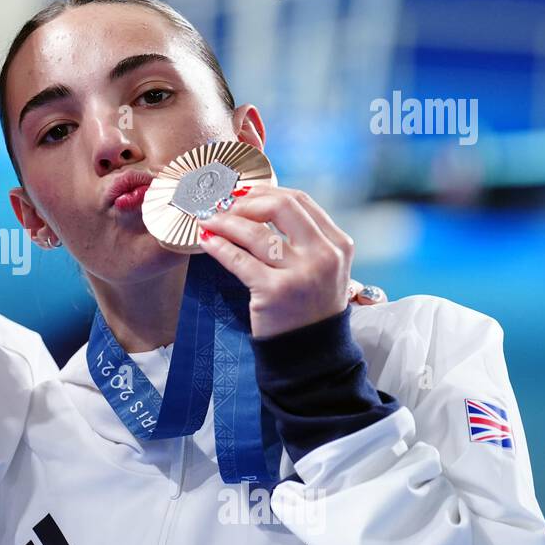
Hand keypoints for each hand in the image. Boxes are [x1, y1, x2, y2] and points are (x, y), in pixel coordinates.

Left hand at [197, 186, 353, 338]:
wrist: (311, 354)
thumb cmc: (309, 307)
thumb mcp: (322, 268)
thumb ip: (303, 238)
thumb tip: (257, 203)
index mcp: (338, 244)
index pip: (300, 200)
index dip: (265, 191)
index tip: (241, 193)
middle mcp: (324, 255)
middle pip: (280, 206)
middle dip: (245, 202)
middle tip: (222, 205)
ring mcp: (301, 274)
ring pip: (255, 232)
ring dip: (225, 221)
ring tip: (207, 220)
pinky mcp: (275, 292)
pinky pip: (240, 260)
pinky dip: (219, 246)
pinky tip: (206, 240)